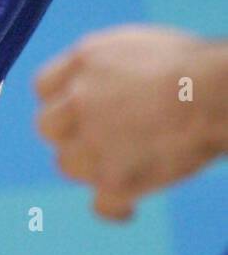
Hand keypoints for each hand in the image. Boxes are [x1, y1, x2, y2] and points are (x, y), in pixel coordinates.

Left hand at [35, 26, 225, 219]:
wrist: (215, 91)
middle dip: (69, 135)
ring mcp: (95, 140)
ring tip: (124, 165)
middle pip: (47, 127)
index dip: (60, 102)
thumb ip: (103, 67)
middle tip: (99, 140)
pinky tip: (130, 205)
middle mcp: (80, 99)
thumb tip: (99, 84)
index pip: (43, 88)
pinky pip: (101, 205)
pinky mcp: (117, 179)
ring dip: (90, 168)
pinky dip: (116, 209)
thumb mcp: (133, 45)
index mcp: (84, 62)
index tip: (77, 112)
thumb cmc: (191, 64)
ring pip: (68, 165)